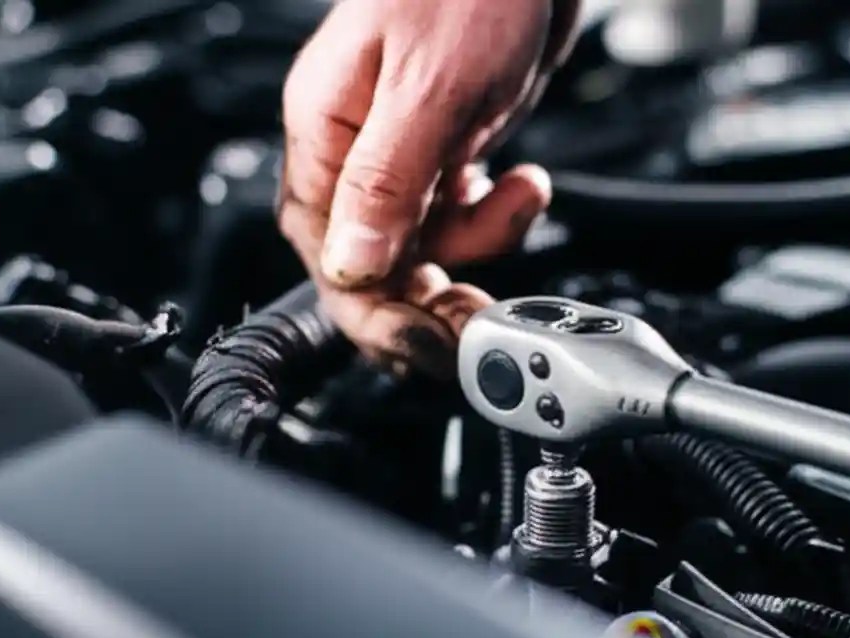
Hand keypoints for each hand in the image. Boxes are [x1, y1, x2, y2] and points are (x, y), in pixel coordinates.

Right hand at [278, 0, 581, 376]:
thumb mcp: (431, 85)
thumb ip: (388, 181)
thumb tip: (354, 267)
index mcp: (327, 132)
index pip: (330, 255)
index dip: (376, 310)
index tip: (429, 340)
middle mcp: (357, 149)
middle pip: (374, 262)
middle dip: (428, 296)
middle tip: (479, 316)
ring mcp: (405, 151)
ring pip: (424, 246)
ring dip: (477, 248)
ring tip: (520, 201)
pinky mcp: (449, 147)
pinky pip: (460, 213)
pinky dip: (496, 217)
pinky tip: (522, 183)